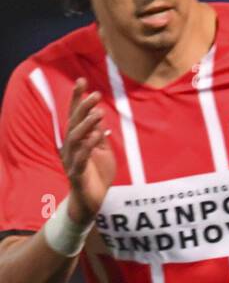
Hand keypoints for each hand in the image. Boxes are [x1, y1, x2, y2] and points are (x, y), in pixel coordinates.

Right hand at [62, 79, 115, 224]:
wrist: (93, 202)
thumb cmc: (97, 176)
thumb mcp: (103, 153)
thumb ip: (99, 137)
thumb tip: (100, 117)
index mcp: (77, 140)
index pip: (75, 115)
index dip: (77, 98)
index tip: (81, 80)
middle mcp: (71, 147)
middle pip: (74, 122)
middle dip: (83, 107)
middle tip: (96, 94)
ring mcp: (72, 160)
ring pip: (76, 137)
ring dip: (87, 124)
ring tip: (99, 112)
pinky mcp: (77, 173)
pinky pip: (82, 157)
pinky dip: (89, 145)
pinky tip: (98, 135)